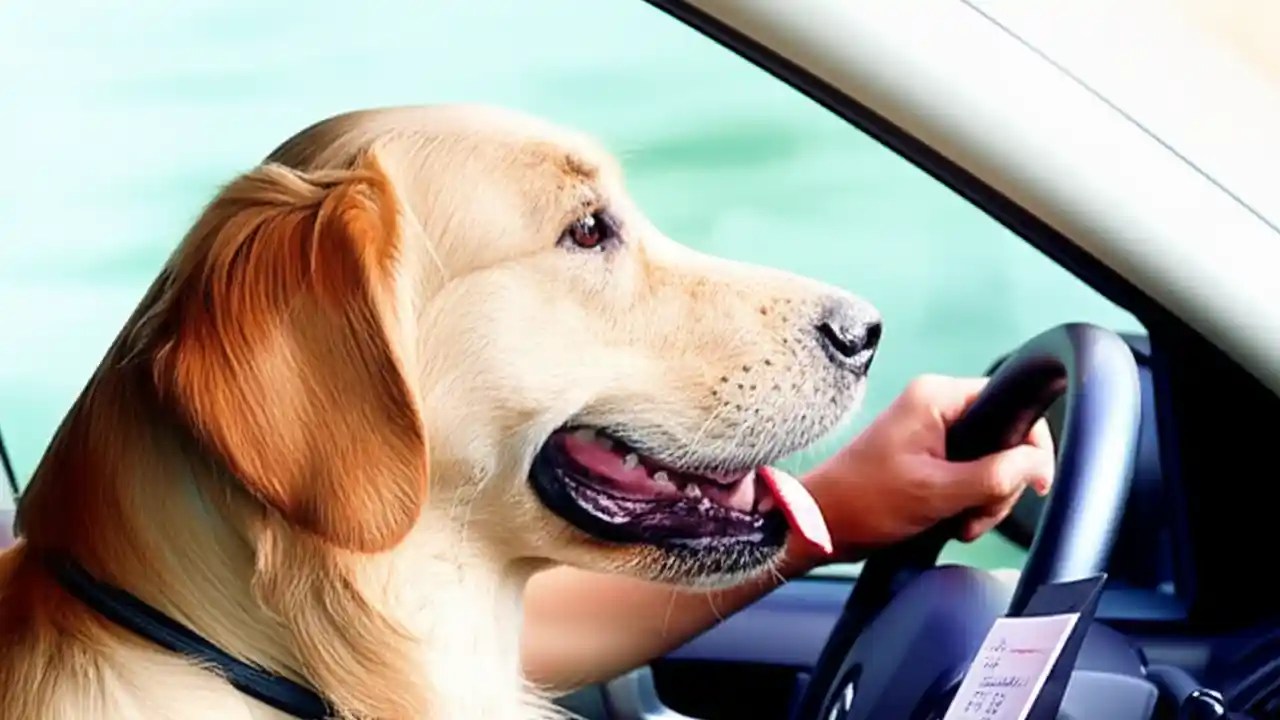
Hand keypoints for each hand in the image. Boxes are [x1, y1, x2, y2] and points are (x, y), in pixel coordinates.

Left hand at [797, 374, 1053, 566]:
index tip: (1033, 483)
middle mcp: (936, 406)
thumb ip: (994, 476)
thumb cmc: (865, 502)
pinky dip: (967, 503)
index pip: (1010, 403)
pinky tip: (951, 522)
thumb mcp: (938, 492)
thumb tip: (1037, 464)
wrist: (820, 525)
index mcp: (936, 397)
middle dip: (999, 485)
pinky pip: (968, 476)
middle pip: (1003, 439)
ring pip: (989, 464)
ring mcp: (931, 432)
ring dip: (983, 500)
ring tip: (958, 523)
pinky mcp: (927, 458)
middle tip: (975, 513)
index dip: (1029, 444)